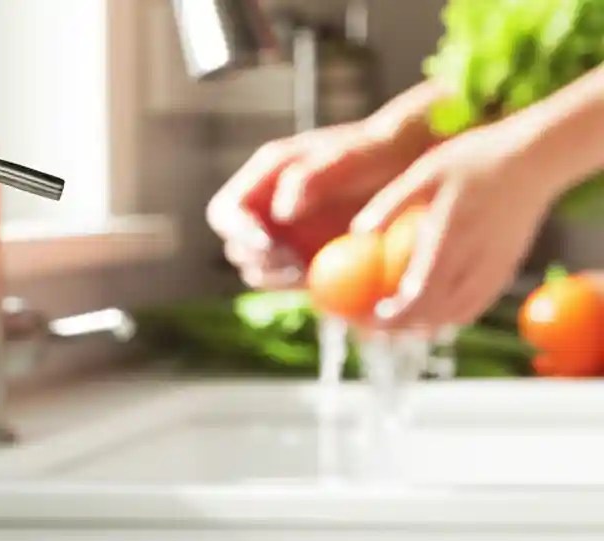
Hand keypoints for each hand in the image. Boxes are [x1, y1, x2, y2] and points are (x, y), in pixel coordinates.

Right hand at [207, 119, 431, 288]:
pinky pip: (290, 282)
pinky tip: (329, 279)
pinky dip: (303, 287)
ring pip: (259, 270)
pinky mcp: (306, 259)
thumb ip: (313, 176)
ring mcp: (285, 236)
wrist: (414, 166)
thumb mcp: (350, 155)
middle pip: (238, 249)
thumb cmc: (381, 152)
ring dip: (278, 279)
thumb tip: (281, 210)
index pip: (226, 212)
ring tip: (312, 272)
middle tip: (297, 267)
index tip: (267, 246)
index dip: (237, 232)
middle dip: (261, 262)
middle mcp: (267, 208)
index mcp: (265, 176)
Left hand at [353, 122, 558, 328]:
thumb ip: (391, 203)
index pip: (419, 298)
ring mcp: (495, 270)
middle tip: (373, 322)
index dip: (392, 318)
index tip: (367, 319)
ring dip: (426, 324)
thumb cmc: (474, 159)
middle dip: (401, 328)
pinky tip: (432, 305)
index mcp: (451, 241)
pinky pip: (477, 304)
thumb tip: (356, 232)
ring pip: (457, 315)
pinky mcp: (507, 269)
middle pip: (435, 316)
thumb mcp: (426, 172)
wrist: (535, 159)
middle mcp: (475, 263)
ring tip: (398, 318)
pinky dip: (451, 314)